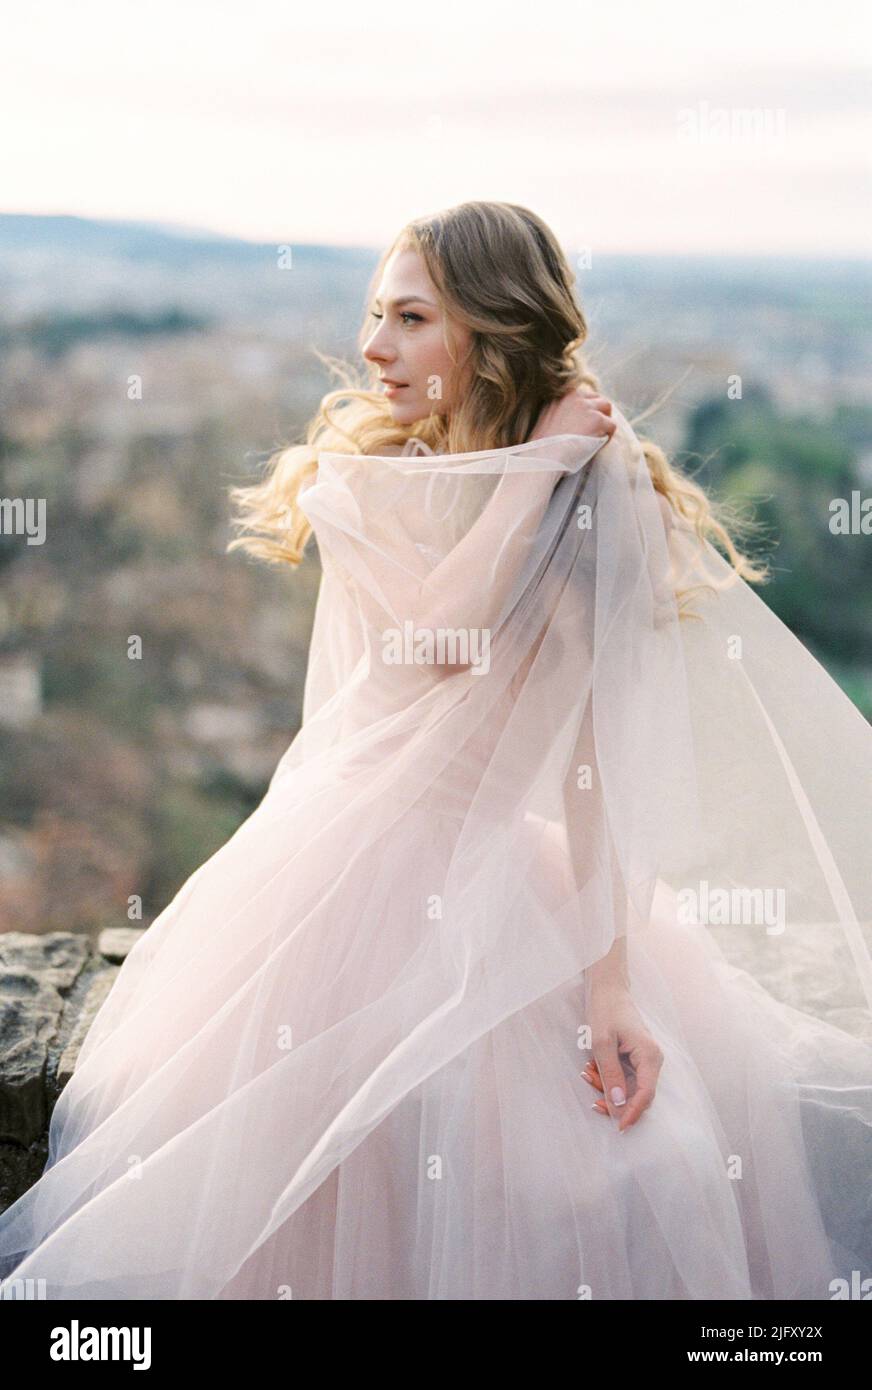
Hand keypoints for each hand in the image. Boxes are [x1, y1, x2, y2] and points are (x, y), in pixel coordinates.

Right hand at [529, 386, 616, 442]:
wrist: (544, 457)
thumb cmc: (543, 446)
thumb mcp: (547, 418)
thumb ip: (560, 410)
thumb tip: (573, 416)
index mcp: (563, 394)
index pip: (585, 395)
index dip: (587, 410)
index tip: (584, 424)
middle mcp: (576, 396)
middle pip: (598, 398)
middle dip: (599, 413)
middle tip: (593, 431)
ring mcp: (587, 407)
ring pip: (607, 408)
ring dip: (604, 422)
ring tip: (595, 439)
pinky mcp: (598, 420)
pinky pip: (612, 426)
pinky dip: (607, 437)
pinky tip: (596, 447)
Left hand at [582, 984, 662, 1132]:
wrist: (607, 988)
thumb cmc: (606, 1009)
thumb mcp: (602, 1041)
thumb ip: (611, 1072)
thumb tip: (617, 1103)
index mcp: (649, 1056)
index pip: (646, 1094)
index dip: (632, 1113)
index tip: (617, 1126)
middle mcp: (651, 1060)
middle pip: (637, 1094)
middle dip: (613, 1099)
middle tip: (591, 1095)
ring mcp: (643, 1060)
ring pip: (627, 1088)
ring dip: (606, 1086)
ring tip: (586, 1072)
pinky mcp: (633, 1059)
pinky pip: (622, 1077)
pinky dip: (606, 1077)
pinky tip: (590, 1068)